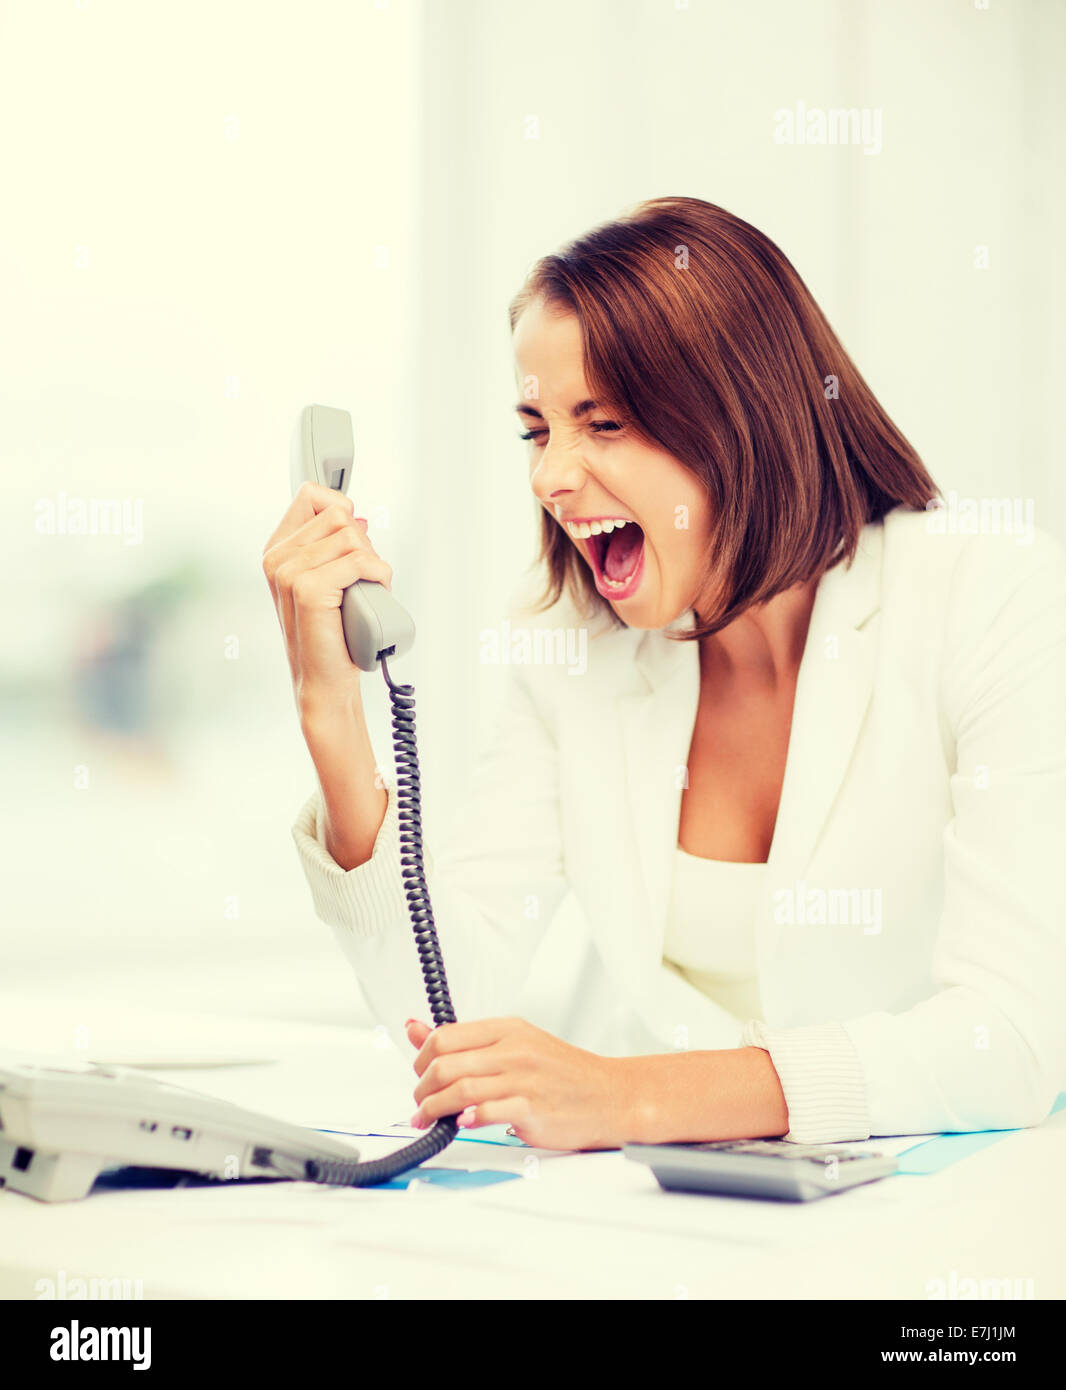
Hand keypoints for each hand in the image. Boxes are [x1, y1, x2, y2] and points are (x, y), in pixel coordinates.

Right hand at [262, 481, 393, 719]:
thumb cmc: (332, 633)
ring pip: (352, 537)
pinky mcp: (307, 589)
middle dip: (362, 544)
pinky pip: (360, 561)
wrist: (326, 679)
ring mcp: (289, 573)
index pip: (312, 495)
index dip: (342, 510)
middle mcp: (278, 558)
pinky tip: (371, 597)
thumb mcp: (330, 580)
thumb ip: (334, 545)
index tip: (352, 541)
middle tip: (359, 580)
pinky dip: (378, 577)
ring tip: (362, 593)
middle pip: (339, 515)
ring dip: (372, 564)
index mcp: (278, 550)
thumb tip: (359, 517)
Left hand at [405, 1017, 633, 1150]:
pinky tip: (461, 1123)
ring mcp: (524, 1079)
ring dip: (434, 1108)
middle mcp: (514, 1050)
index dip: (421, 1059)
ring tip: (429, 1118)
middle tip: (420, 1104)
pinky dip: (467, 1119)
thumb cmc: (562, 1072)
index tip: (419, 1076)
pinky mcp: (532, 1108)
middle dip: (422, 1088)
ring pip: (460, 1088)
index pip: (445, 1036)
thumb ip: (465, 1040)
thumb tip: (415, 1027)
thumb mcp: (515, 1044)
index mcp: (507, 1030)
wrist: (610, 1095)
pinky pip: (487, 1112)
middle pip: (446, 1063)